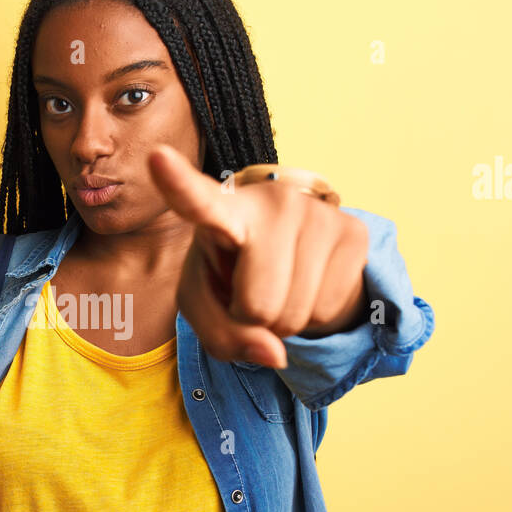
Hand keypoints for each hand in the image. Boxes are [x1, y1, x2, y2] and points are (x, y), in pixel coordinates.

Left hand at [146, 144, 370, 367]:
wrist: (293, 254)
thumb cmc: (232, 276)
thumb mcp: (206, 306)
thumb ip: (221, 337)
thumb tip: (275, 353)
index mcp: (220, 211)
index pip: (197, 200)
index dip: (177, 183)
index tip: (157, 157)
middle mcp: (271, 199)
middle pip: (257, 306)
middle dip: (256, 319)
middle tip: (256, 291)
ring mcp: (317, 211)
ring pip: (296, 315)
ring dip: (287, 319)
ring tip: (283, 284)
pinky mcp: (354, 231)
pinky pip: (329, 310)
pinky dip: (316, 315)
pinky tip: (310, 283)